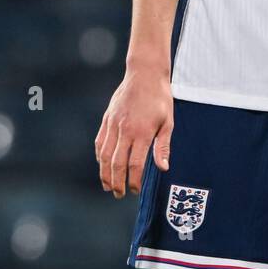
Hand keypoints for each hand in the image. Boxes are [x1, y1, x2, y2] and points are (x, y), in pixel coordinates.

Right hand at [95, 66, 173, 197]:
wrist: (145, 74)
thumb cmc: (160, 98)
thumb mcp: (168, 121)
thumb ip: (163, 146)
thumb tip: (163, 168)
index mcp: (143, 132)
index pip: (135, 164)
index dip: (134, 180)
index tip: (135, 191)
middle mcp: (125, 129)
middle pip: (116, 163)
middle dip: (117, 182)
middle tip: (119, 194)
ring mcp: (113, 124)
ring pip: (104, 155)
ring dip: (104, 173)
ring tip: (108, 186)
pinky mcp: (107, 118)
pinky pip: (99, 141)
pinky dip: (99, 156)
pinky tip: (102, 165)